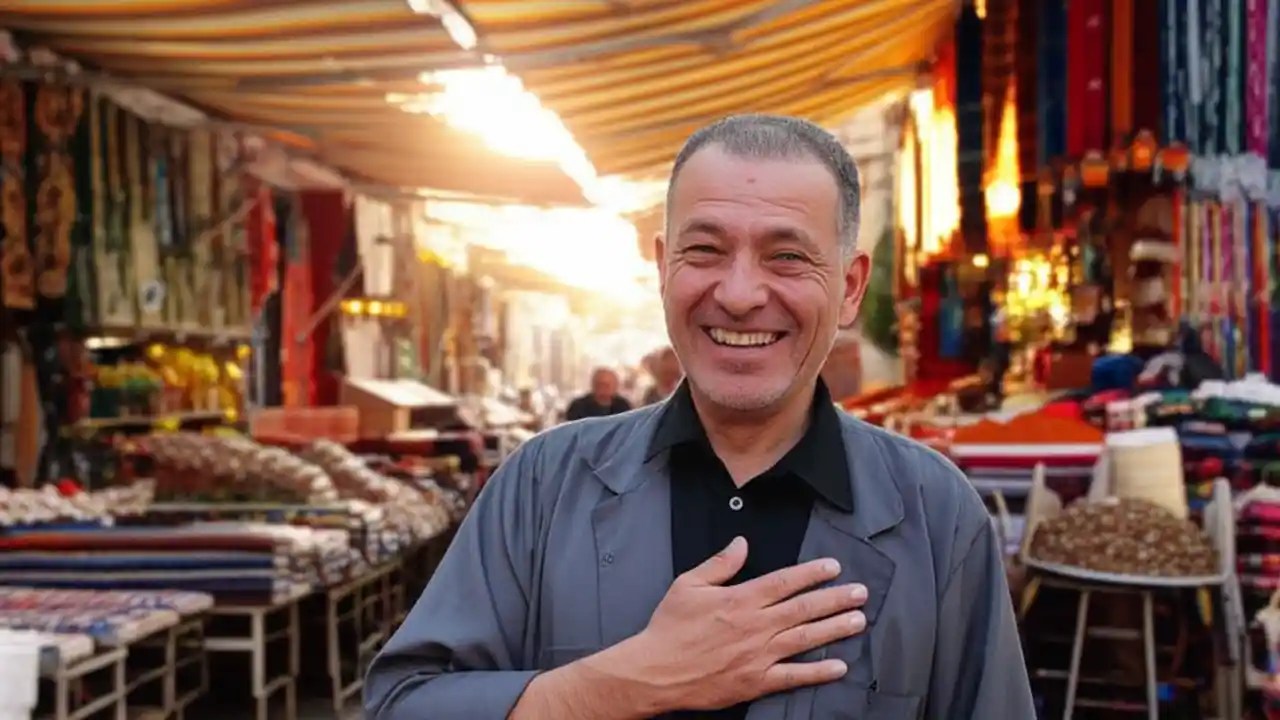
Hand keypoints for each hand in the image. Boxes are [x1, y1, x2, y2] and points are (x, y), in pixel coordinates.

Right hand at [621, 536, 867, 712]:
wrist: (655, 671)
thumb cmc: (669, 628)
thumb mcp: (687, 585)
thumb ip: (719, 564)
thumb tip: (742, 544)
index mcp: (739, 599)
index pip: (784, 581)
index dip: (812, 573)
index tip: (833, 567)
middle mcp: (755, 626)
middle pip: (803, 608)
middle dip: (835, 598)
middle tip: (860, 592)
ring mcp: (758, 655)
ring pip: (805, 639)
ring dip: (835, 629)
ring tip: (858, 620)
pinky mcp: (756, 681)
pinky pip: (794, 676)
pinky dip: (818, 672)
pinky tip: (839, 665)